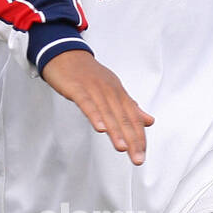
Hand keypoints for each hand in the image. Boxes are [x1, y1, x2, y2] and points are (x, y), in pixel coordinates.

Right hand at [41, 49, 153, 164]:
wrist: (64, 53)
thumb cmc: (86, 74)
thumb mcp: (111, 89)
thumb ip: (129, 106)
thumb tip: (149, 121)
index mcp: (118, 92)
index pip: (133, 117)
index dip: (139, 136)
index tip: (142, 154)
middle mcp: (110, 91)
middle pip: (123, 117)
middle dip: (132, 139)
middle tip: (137, 158)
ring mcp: (94, 89)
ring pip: (108, 113)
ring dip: (116, 131)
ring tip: (123, 148)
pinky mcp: (77, 88)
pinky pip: (87, 104)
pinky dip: (95, 116)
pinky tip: (100, 128)